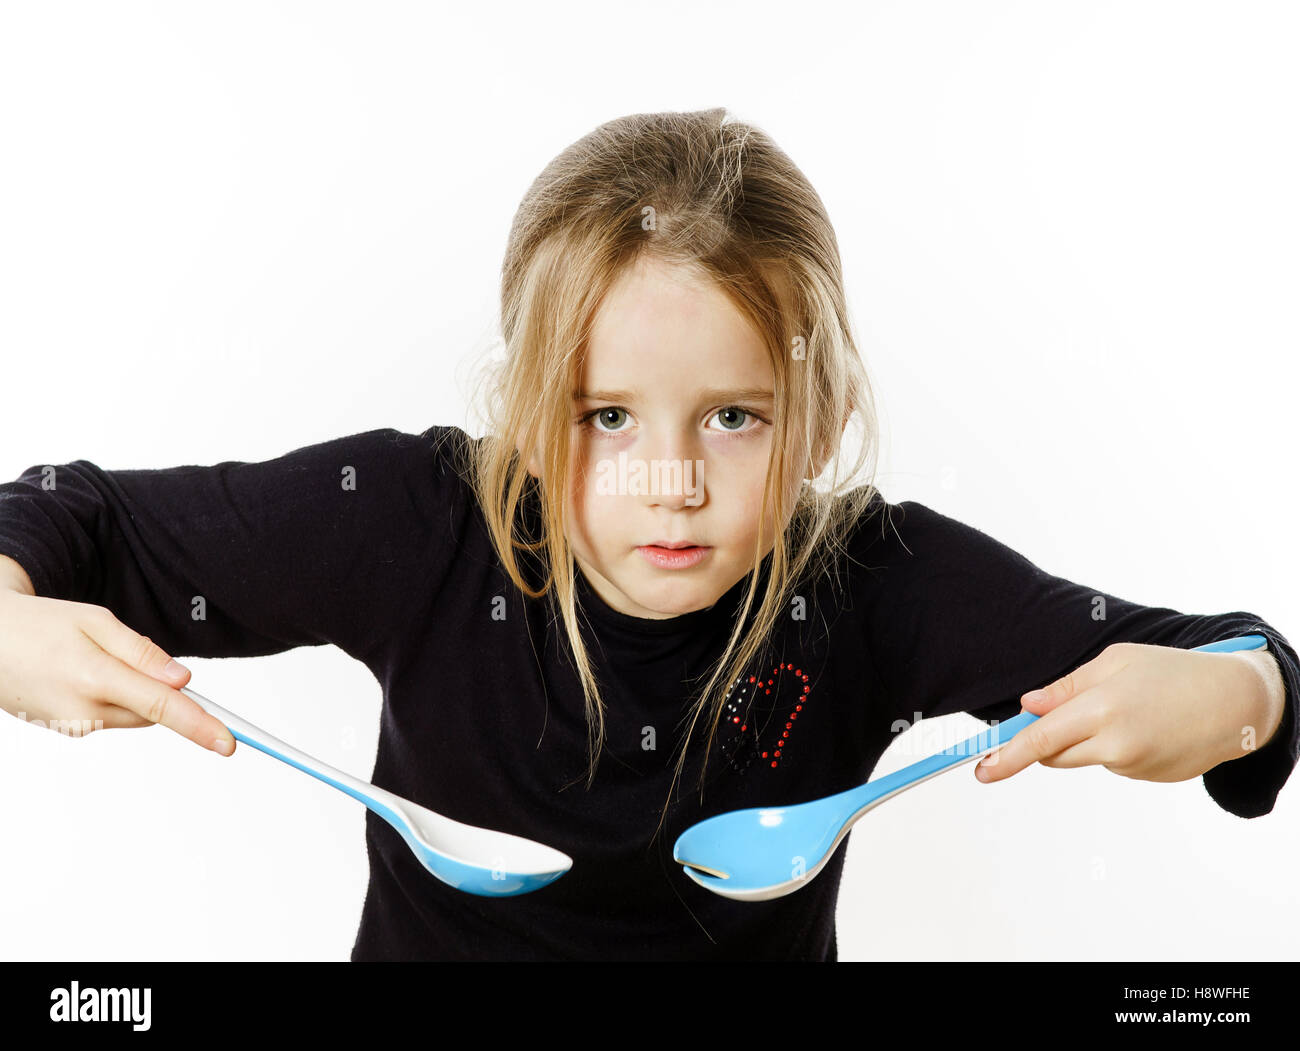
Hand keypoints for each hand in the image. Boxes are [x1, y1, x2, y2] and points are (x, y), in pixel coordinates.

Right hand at [0, 588, 235, 754]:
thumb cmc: (39, 626)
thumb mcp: (95, 622)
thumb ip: (142, 653)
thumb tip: (183, 680)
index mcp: (94, 679)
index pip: (161, 707)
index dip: (199, 725)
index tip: (227, 743)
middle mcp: (83, 712)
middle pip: (152, 710)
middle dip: (155, 686)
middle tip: (120, 652)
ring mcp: (73, 727)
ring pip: (132, 713)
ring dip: (130, 690)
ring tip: (89, 659)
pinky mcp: (69, 731)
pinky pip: (110, 715)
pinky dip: (109, 695)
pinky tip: (77, 674)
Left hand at [974, 642, 1282, 783]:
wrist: (1236, 702)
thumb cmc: (1172, 671)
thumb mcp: (1115, 662)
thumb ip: (1067, 687)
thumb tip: (1028, 706)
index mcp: (1101, 710)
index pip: (1040, 739)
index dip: (1007, 756)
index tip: (982, 769)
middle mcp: (1115, 745)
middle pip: (1054, 754)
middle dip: (1047, 738)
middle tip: (1069, 711)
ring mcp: (1133, 766)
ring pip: (1084, 757)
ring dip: (1088, 738)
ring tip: (1128, 708)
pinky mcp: (1147, 777)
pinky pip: (1113, 762)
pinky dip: (1117, 746)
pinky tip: (1147, 726)